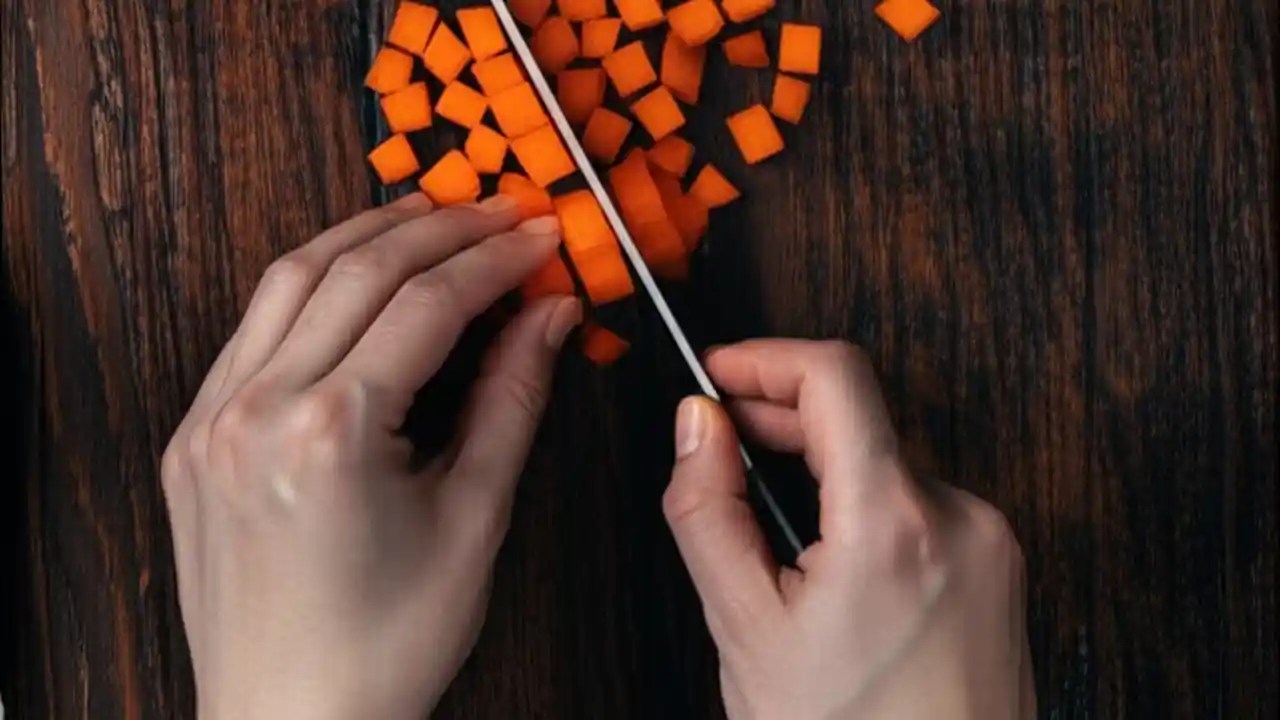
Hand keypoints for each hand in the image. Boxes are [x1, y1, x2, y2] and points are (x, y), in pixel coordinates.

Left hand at [162, 194, 581, 719]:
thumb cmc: (386, 645)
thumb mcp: (473, 519)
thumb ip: (511, 400)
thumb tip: (548, 316)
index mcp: (331, 433)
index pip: (428, 303)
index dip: (495, 258)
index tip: (540, 235)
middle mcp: (257, 409)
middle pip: (359, 270)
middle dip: (440, 228)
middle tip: (500, 212)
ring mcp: (211, 418)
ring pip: (291, 279)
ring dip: (366, 235)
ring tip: (431, 218)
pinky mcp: (193, 436)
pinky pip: (253, 328)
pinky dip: (310, 286)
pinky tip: (355, 279)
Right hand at [664, 340, 1034, 719]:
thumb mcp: (745, 630)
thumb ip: (709, 510)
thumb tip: (698, 425)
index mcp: (895, 524)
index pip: (836, 376)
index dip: (765, 358)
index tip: (720, 372)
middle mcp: (960, 518)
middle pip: (861, 416)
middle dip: (782, 419)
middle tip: (721, 447)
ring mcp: (990, 542)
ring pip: (886, 461)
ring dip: (822, 469)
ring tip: (772, 531)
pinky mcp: (999, 566)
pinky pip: (918, 503)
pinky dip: (863, 506)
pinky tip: (827, 562)